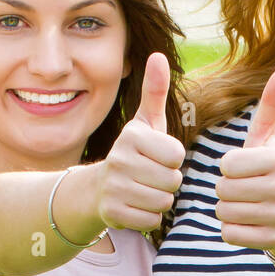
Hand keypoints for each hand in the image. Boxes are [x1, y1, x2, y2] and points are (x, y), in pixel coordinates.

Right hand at [93, 52, 184, 233]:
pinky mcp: (112, 212)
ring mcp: (114, 187)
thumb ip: (155, 91)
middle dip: (167, 182)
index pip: (176, 154)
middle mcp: (119, 159)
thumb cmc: (133, 153)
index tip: (156, 157)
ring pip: (163, 201)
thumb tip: (158, 55)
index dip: (172, 159)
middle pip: (172, 180)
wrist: (98, 189)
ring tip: (143, 190)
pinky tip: (136, 206)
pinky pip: (152, 220)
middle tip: (150, 177)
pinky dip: (149, 217)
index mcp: (132, 136)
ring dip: (159, 200)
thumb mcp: (145, 123)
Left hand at [214, 67, 274, 256]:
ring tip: (244, 204)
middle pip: (223, 189)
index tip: (243, 168)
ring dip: (226, 208)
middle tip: (242, 188)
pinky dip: (231, 228)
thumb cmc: (271, 169)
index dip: (227, 166)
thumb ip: (271, 106)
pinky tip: (246, 222)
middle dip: (225, 188)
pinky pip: (229, 233)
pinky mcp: (270, 240)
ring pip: (224, 212)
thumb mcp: (270, 138)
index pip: (227, 164)